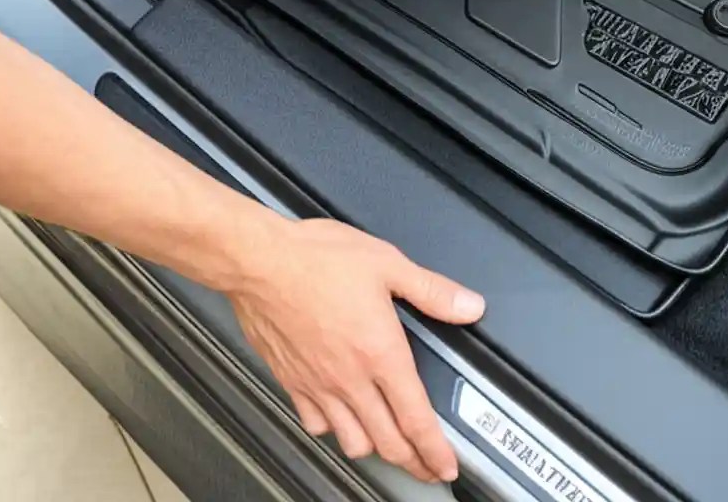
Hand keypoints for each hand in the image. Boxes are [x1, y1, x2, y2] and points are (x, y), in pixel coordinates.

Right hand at [222, 217, 484, 481]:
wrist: (258, 261)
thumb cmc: (316, 259)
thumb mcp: (388, 264)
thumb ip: (432, 291)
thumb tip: (469, 306)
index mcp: (381, 354)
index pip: (416, 420)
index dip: (435, 452)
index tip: (445, 467)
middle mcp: (350, 379)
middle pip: (387, 442)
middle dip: (413, 462)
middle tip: (427, 467)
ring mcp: (318, 384)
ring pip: (351, 440)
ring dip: (374, 448)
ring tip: (388, 445)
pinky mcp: (291, 380)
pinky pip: (315, 423)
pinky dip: (332, 429)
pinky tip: (339, 419)